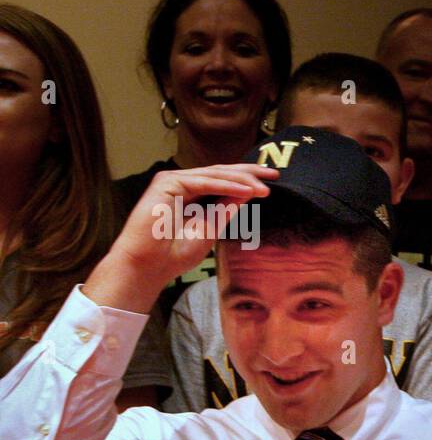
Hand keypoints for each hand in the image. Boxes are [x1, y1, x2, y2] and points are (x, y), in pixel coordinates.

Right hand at [83, 163, 277, 313]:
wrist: (148, 266)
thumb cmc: (174, 253)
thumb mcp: (210, 227)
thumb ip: (226, 209)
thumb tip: (249, 192)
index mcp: (192, 194)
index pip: (223, 181)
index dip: (247, 179)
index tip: (271, 182)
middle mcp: (182, 184)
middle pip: (220, 173)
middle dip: (248, 173)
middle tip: (274, 174)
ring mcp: (172, 181)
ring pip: (213, 175)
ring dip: (241, 180)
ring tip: (264, 187)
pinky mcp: (166, 183)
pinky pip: (202, 182)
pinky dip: (226, 186)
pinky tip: (246, 190)